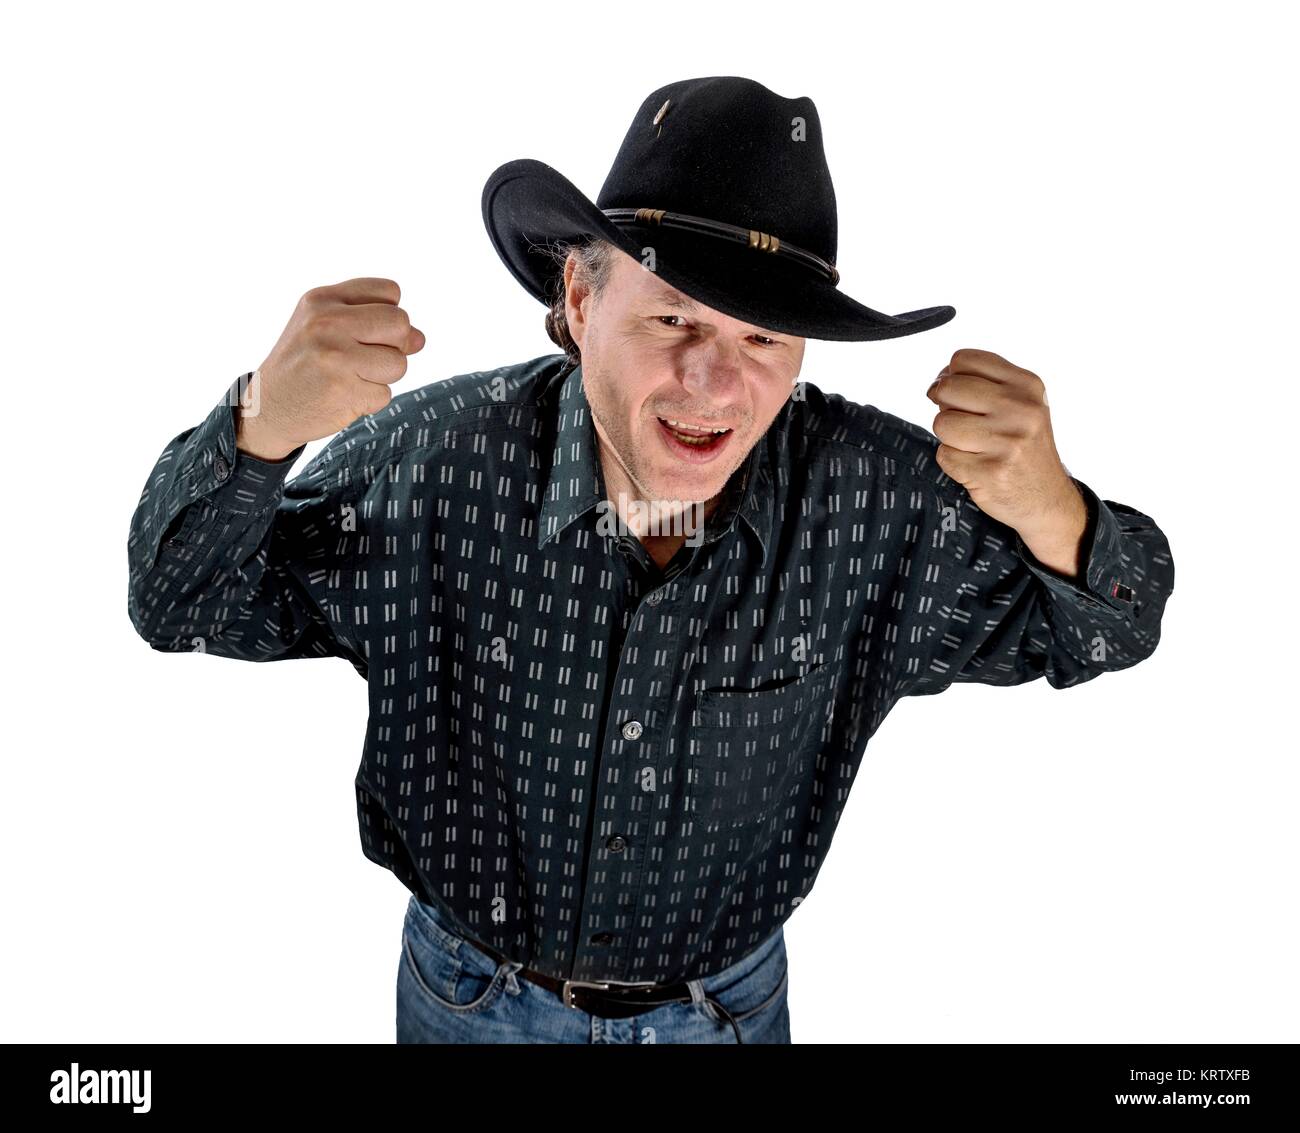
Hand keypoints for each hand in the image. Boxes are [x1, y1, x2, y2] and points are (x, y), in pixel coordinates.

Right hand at [236, 277, 425, 460]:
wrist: (267, 408)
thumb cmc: (305, 364)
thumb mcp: (327, 329)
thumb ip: (374, 324)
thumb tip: (420, 338)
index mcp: (322, 299)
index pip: (390, 291)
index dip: (389, 315)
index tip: (367, 332)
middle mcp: (327, 323)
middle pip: (400, 323)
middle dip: (394, 345)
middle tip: (364, 358)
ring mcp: (336, 357)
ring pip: (399, 363)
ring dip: (383, 377)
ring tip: (351, 378)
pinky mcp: (345, 390)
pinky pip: (385, 394)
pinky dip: (370, 400)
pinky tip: (343, 397)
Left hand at [925, 348, 1087, 575]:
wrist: (1047, 498)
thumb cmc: (1024, 445)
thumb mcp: (1021, 403)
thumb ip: (985, 383)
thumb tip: (939, 379)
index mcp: (1026, 385)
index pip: (963, 360)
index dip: (949, 377)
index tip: (956, 395)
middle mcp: (1019, 409)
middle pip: (947, 388)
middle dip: (945, 406)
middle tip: (962, 422)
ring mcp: (1006, 441)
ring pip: (942, 423)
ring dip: (949, 437)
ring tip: (972, 446)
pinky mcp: (989, 471)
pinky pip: (944, 455)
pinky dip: (953, 462)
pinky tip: (976, 465)